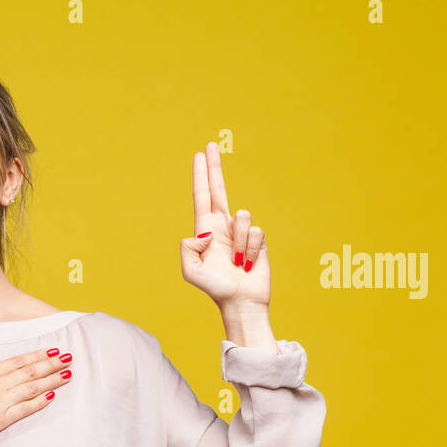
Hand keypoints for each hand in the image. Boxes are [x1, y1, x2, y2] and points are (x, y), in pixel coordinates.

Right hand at [0, 347, 73, 446]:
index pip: (20, 361)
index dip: (39, 355)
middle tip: (69, 358)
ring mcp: (2, 402)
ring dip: (51, 380)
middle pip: (31, 372)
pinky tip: (51, 396)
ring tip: (67, 374)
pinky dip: (39, 402)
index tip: (54, 351)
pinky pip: (25, 409)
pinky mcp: (1, 420)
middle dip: (52, 364)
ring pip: (33, 388)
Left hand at [180, 141, 270, 308]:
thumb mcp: (190, 271)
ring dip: (238, 243)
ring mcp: (241, 232)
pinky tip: (247, 263)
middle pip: (219, 190)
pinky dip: (250, 249)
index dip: (200, 175)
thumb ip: (188, 248)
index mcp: (205, 230)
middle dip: (214, 167)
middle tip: (211, 144)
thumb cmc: (215, 289)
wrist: (240, 302)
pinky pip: (256, 232)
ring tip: (235, 262)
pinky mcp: (259, 239)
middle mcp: (223, 226)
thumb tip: (204, 230)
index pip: (202, 196)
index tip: (200, 154)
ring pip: (243, 217)